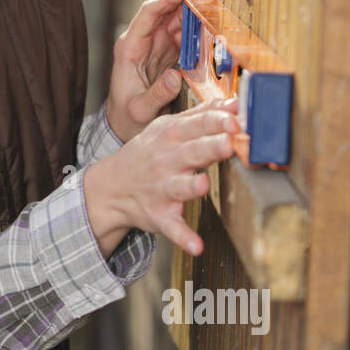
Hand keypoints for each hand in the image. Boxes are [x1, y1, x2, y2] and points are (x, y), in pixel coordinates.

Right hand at [83, 96, 238, 256]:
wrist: (112, 188)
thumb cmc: (148, 155)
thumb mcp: (167, 128)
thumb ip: (201, 116)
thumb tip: (234, 103)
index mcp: (171, 136)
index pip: (198, 125)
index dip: (218, 122)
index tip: (237, 120)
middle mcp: (167, 161)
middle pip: (193, 151)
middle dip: (212, 147)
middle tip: (231, 143)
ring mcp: (162, 189)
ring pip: (180, 186)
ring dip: (192, 186)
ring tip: (203, 184)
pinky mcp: (161, 215)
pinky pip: (173, 227)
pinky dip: (183, 237)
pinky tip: (196, 246)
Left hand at [106, 0, 215, 142]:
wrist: (125, 123)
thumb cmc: (127, 117)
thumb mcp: (140, 110)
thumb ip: (157, 95)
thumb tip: (175, 76)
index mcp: (129, 47)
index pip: (148, 12)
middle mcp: (142, 41)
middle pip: (162, 7)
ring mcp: (155, 44)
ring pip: (174, 16)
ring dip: (193, 9)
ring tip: (213, 7)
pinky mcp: (167, 52)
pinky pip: (183, 32)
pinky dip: (196, 26)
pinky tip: (210, 26)